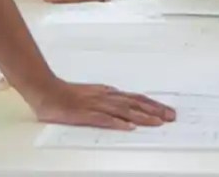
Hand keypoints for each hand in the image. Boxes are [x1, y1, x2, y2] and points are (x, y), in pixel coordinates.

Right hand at [25, 79, 175, 130]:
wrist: (46, 91)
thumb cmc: (67, 94)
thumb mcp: (93, 94)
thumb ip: (109, 99)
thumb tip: (125, 102)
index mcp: (109, 94)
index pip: (136, 99)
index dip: (153, 105)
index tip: (168, 111)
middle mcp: (106, 98)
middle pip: (135, 103)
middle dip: (155, 110)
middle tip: (171, 117)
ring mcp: (96, 105)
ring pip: (124, 110)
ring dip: (142, 116)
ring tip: (157, 123)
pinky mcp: (84, 114)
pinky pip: (103, 119)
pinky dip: (117, 123)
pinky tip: (128, 127)